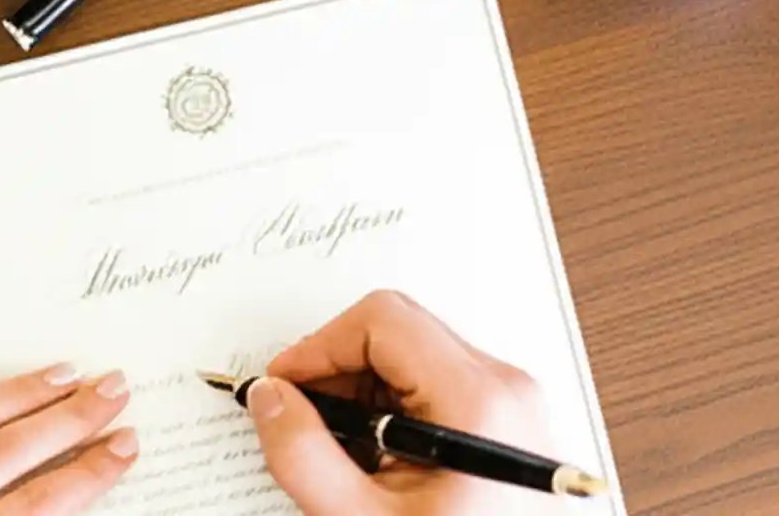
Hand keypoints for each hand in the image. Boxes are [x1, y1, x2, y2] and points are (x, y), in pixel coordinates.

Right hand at [249, 290, 557, 515]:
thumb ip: (304, 457)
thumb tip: (271, 400)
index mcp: (477, 401)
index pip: (382, 321)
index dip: (319, 346)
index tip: (285, 383)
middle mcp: (502, 388)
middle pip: (396, 330)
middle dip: (335, 369)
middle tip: (301, 415)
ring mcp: (506, 401)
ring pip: (410, 354)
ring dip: (358, 391)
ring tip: (342, 451)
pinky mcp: (500, 418)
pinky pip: (431, 383)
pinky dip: (387, 408)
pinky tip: (374, 458)